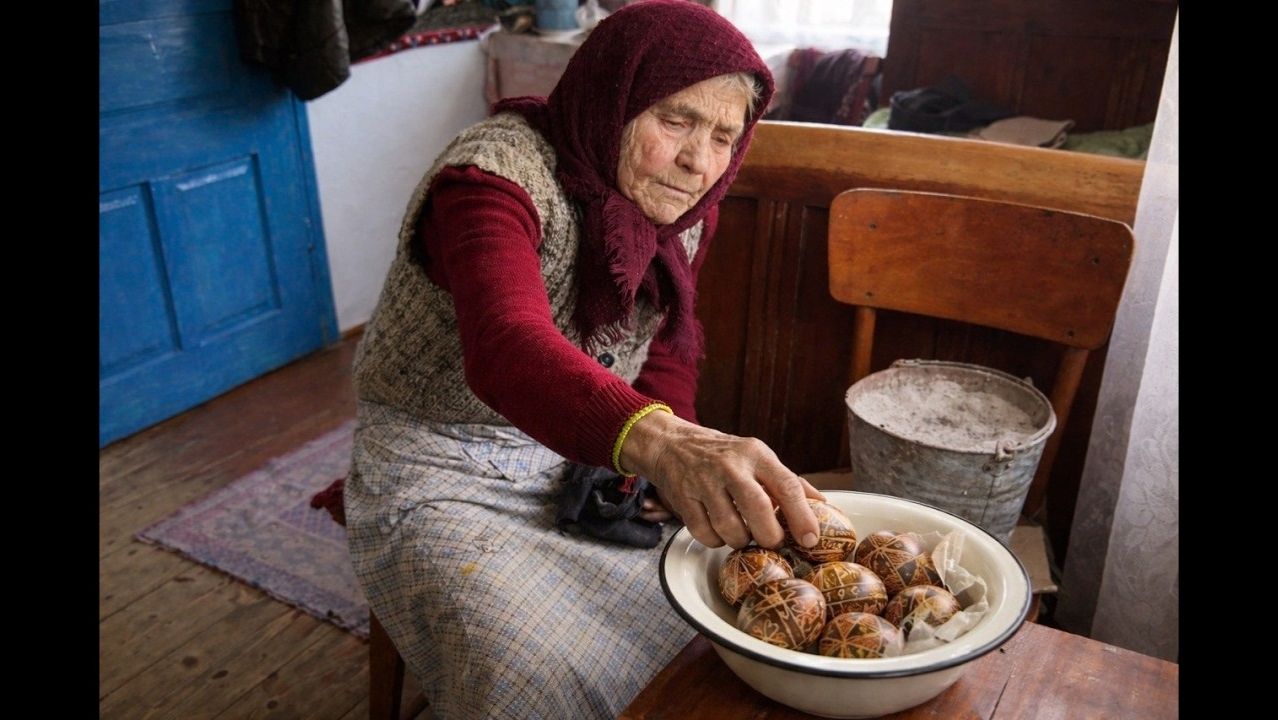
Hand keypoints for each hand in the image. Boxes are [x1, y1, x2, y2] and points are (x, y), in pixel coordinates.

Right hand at [619, 410, 824, 548]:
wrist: (672, 445)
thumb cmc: (725, 456)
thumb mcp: (759, 458)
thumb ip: (789, 482)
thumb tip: (824, 505)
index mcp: (756, 454)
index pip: (786, 485)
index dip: (802, 516)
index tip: (811, 540)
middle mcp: (730, 466)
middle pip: (757, 510)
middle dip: (770, 536)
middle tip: (773, 542)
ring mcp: (703, 482)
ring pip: (730, 529)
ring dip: (740, 541)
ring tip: (743, 533)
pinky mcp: (683, 499)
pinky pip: (706, 535)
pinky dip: (716, 541)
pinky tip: (719, 531)